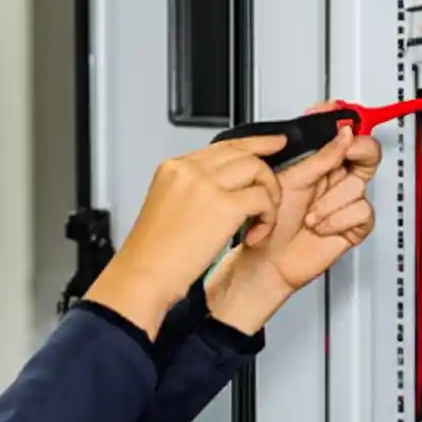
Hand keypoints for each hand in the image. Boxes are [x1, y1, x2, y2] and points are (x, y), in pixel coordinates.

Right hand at [84, 136, 287, 339]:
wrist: (144, 276)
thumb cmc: (152, 254)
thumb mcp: (164, 208)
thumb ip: (190, 191)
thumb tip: (219, 189)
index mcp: (172, 168)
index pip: (220, 146)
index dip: (251, 144)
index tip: (270, 145)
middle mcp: (189, 170)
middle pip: (242, 151)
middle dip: (267, 167)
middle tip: (277, 182)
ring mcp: (206, 185)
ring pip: (258, 169)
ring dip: (269, 195)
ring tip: (261, 220)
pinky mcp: (225, 205)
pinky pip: (263, 198)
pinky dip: (267, 218)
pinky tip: (256, 234)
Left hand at [266, 126, 379, 289]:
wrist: (267, 260)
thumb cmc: (268, 223)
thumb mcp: (290, 181)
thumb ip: (320, 157)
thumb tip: (344, 134)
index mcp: (318, 163)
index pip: (343, 135)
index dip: (348, 124)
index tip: (343, 121)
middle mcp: (334, 179)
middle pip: (367, 153)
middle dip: (357, 152)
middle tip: (345, 156)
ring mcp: (344, 201)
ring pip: (359, 185)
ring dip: (330, 202)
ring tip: (310, 215)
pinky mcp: (353, 225)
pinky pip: (362, 211)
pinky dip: (337, 220)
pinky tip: (320, 227)